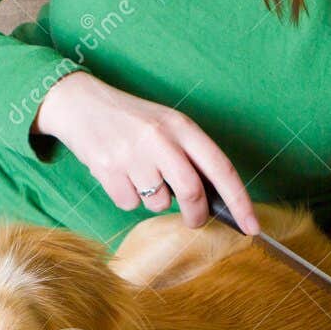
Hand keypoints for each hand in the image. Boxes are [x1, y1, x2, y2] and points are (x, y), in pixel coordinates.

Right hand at [33, 70, 259, 233]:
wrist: (79, 103)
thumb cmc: (130, 120)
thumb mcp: (166, 125)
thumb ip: (190, 156)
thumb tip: (215, 199)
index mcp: (181, 125)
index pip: (220, 168)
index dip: (240, 201)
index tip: (251, 227)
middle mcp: (159, 138)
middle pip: (192, 192)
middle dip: (196, 215)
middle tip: (194, 220)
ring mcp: (132, 154)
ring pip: (158, 202)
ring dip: (154, 199)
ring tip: (139, 174)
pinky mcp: (107, 169)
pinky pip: (129, 203)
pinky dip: (127, 197)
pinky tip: (119, 174)